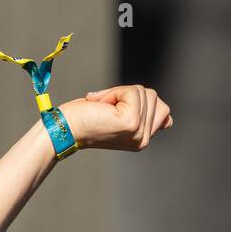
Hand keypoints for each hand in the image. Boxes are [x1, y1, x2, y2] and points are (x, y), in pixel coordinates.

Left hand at [56, 85, 172, 152]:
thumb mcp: (119, 115)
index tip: (116, 111)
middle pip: (154, 97)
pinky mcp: (132, 122)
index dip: (142, 103)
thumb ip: (142, 113)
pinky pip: (133, 92)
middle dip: (128, 94)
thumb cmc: (84, 118)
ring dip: (120, 93)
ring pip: (145, 93)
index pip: (164, 112)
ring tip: (103, 108)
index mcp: (142, 139)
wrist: (64, 127)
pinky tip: (101, 106)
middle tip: (105, 108)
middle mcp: (144, 139)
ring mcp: (139, 132)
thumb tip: (166, 114)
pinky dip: (115, 92)